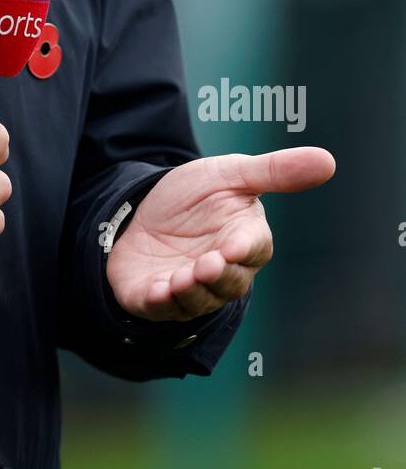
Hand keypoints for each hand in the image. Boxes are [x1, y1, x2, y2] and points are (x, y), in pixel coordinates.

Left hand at [106, 147, 335, 321]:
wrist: (141, 209)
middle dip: (219, 276)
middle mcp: (222, 270)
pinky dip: (160, 303)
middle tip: (206, 265)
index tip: (234, 246)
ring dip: (191, 292)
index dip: (245, 249)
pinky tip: (155, 292)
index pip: (254, 248)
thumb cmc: (194, 196)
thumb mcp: (229, 175)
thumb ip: (274, 171)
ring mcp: (190, 287)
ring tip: (178, 279)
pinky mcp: (156, 296)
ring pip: (199, 301)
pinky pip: (162, 308)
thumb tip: (328, 160)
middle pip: (230, 283)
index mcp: (243, 238)